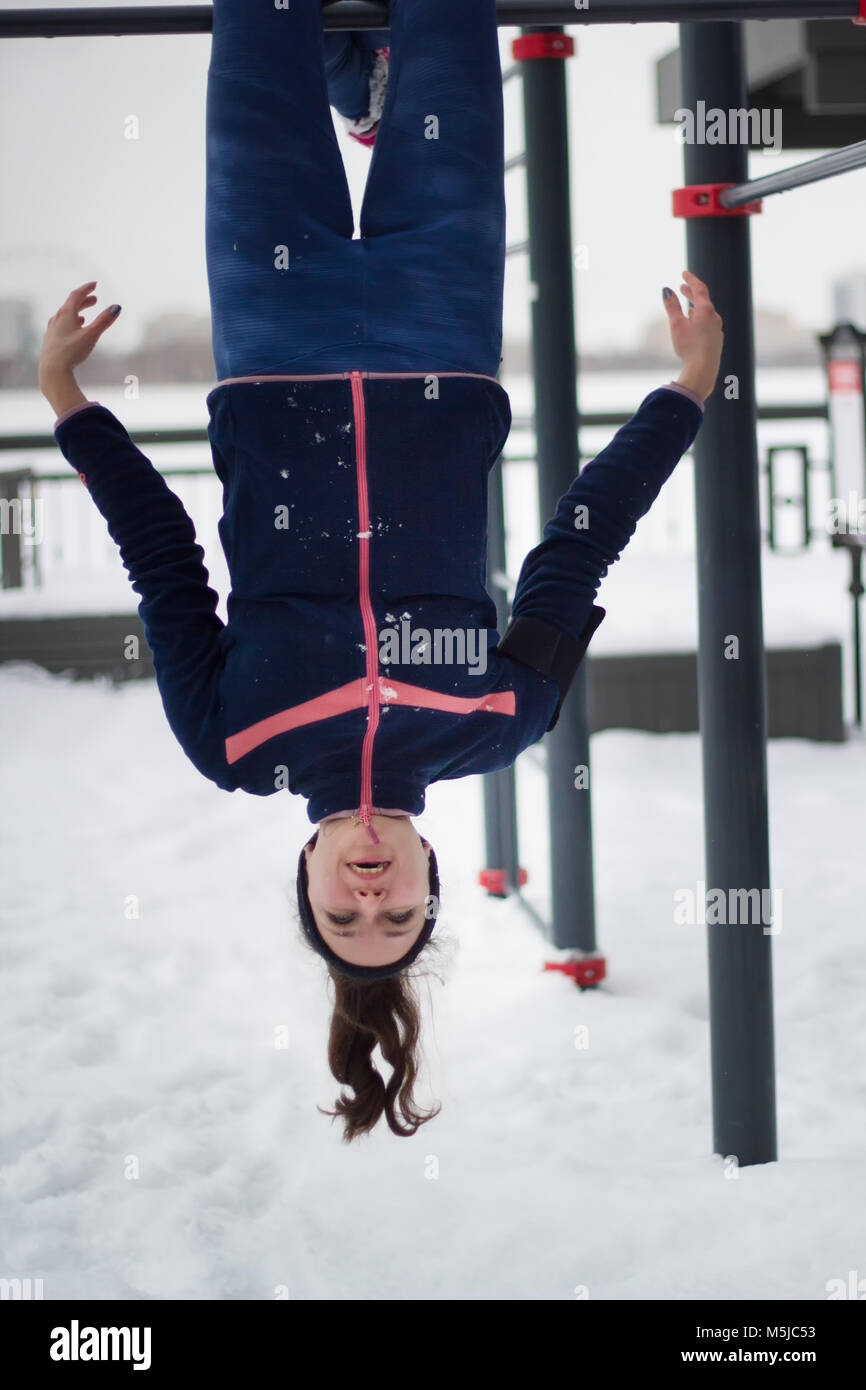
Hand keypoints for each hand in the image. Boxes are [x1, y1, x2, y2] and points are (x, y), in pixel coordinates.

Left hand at [38, 281, 120, 392]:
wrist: (52, 370)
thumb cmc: (72, 352)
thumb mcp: (91, 335)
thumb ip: (104, 321)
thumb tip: (117, 307)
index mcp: (66, 314)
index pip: (76, 296)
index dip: (86, 289)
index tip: (94, 285)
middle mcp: (57, 320)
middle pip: (70, 306)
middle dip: (83, 302)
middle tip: (94, 300)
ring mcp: (51, 331)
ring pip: (63, 317)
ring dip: (74, 314)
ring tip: (82, 317)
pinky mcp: (50, 342)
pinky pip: (59, 328)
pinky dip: (67, 326)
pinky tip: (70, 334)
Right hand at [662, 270, 723, 401]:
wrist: (703, 370)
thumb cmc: (689, 347)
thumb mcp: (676, 324)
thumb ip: (672, 306)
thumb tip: (667, 290)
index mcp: (706, 310)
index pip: (699, 288)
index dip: (691, 279)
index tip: (684, 273)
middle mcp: (714, 318)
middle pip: (704, 300)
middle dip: (692, 294)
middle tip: (683, 287)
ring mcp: (717, 330)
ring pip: (706, 314)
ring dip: (697, 308)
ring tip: (689, 308)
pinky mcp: (716, 341)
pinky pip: (708, 325)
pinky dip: (700, 321)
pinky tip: (695, 328)